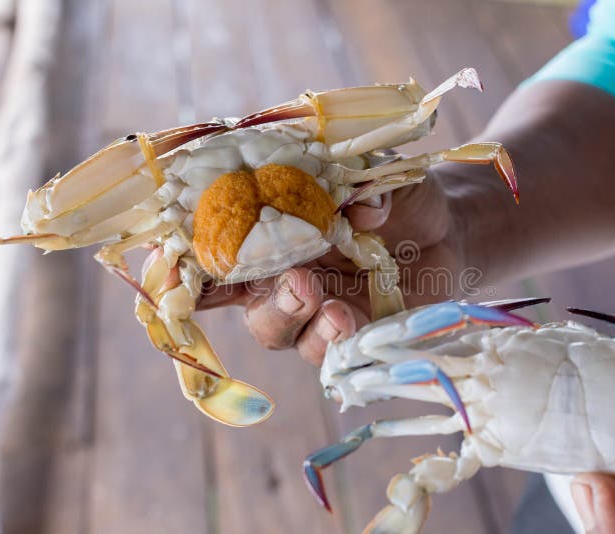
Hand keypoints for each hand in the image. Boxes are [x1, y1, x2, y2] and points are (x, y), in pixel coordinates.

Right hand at [197, 167, 486, 365]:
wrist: (447, 227)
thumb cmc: (395, 194)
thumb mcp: (376, 174)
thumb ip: (360, 184)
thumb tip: (359, 208)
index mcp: (269, 228)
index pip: (213, 246)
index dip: (183, 260)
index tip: (167, 265)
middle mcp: (279, 270)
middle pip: (233, 297)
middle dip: (247, 286)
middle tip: (296, 278)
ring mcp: (310, 305)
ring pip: (274, 329)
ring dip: (291, 317)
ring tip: (328, 303)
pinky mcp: (345, 332)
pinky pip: (323, 350)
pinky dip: (329, 339)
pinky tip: (349, 319)